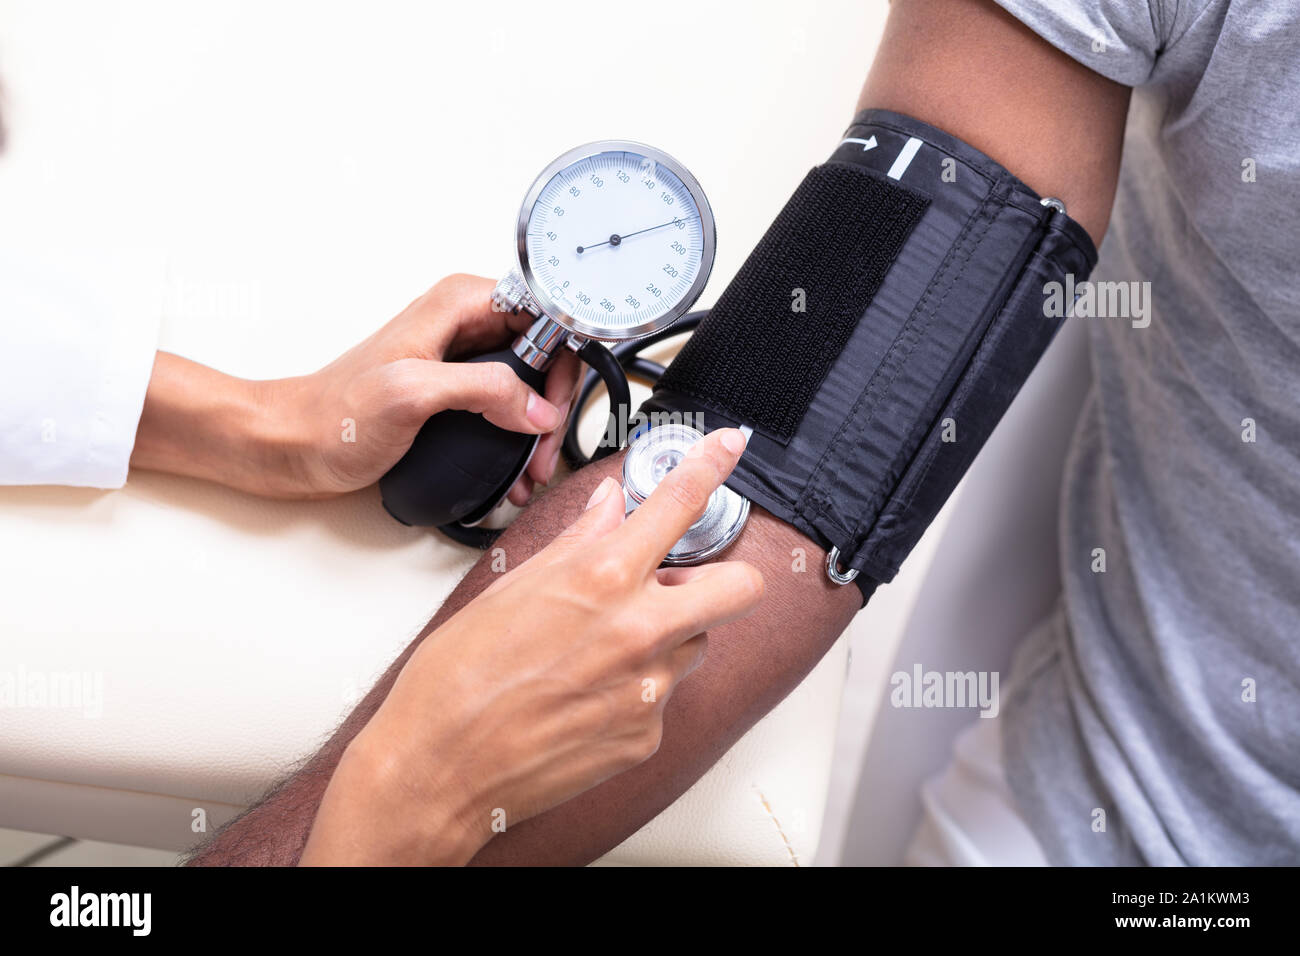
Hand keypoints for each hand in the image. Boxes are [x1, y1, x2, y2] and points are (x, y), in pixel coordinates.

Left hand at [131, 274, 580, 501]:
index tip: (554, 404)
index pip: (545, 312)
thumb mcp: (413, 395)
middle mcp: (461, 324)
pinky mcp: (451, 390)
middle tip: (541, 448)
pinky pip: (504, 405)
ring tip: (528, 467)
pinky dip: (515, 437)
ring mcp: (458, 358)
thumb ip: (482, 390)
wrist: (292, 446)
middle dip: (551, 405)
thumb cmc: (333, 417)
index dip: (561, 360)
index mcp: (457, 304)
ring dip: (537, 428)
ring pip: (528, 383)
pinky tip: (511, 467)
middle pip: (544, 352)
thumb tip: (537, 408)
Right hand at [300, 428, 762, 865]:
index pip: (677, 505)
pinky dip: (635, 690)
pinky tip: (583, 697)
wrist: (437, 770)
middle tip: (677, 584)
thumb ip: (575, 542)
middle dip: (722, 578)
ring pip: (696, 643)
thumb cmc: (456, 678)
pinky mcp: (646, 736)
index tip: (729, 446)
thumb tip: (608, 505)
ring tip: (598, 652)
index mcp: (600, 579)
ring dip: (666, 637)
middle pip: (740, 587)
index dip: (711, 465)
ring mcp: (648, 688)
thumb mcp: (510, 587)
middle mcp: (638, 631)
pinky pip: (662, 696)